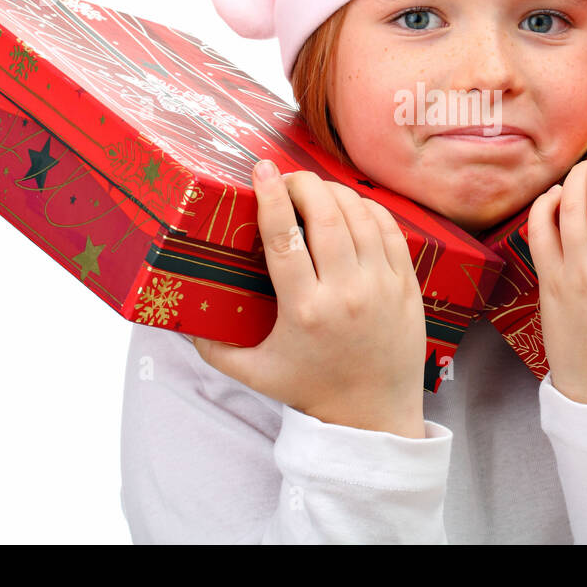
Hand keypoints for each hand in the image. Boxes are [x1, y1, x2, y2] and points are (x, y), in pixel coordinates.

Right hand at [191, 161, 427, 437]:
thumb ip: (212, 347)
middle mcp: (346, 293)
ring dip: (334, 192)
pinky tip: (350, 206)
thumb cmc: (311, 390)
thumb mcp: (254, 373)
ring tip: (315, 190)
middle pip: (326, 215)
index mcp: (304, 311)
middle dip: (304, 184)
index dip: (272, 197)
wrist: (374, 416)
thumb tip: (180, 316)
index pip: (285, 239)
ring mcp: (382, 286)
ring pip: (360, 216)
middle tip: (288, 179)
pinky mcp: (406, 285)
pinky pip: (390, 229)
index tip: (262, 169)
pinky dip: (369, 208)